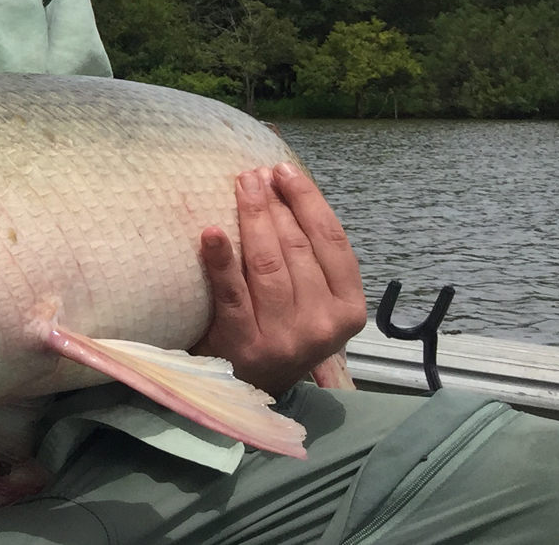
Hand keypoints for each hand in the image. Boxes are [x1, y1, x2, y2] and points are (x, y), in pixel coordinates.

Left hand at [193, 162, 367, 395]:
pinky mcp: (244, 344)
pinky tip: (210, 232)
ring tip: (240, 186)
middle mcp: (323, 325)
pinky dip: (220, 259)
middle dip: (275, 203)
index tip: (285, 171)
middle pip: (297, 247)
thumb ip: (311, 261)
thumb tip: (285, 191)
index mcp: (348, 310)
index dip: (308, 201)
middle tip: (253, 173)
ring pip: (267, 263)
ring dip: (253, 217)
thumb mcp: (312, 304)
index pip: (332, 242)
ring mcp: (285, 336)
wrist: (245, 387)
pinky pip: (231, 292)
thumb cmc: (279, 331)